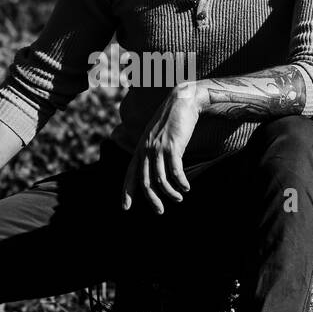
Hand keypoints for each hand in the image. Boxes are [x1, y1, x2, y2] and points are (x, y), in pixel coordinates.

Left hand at [121, 84, 202, 213]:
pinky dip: (180, 183)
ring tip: (179, 198)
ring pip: (160, 180)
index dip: (126, 191)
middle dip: (152, 199)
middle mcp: (146, 149)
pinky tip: (186, 188)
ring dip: (170, 193)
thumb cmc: (172, 119)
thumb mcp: (156, 135)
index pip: (130, 173)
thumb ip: (152, 150)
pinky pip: (175, 172)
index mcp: (140, 148)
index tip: (125, 207)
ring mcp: (158, 148)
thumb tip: (155, 167)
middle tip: (160, 211)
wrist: (183, 100)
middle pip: (145, 181)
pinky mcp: (172, 146)